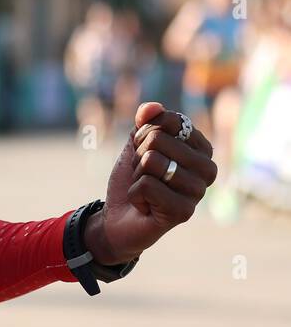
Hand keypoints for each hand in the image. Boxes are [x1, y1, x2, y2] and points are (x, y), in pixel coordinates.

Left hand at [88, 102, 218, 263]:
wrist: (118, 218)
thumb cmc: (133, 179)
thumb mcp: (136, 145)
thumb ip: (145, 123)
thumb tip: (152, 107)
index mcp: (201, 148)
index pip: (170, 121)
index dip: (144, 134)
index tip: (145, 152)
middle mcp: (208, 169)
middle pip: (158, 140)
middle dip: (138, 156)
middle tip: (144, 175)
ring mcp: (199, 192)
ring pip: (152, 162)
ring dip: (137, 176)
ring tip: (146, 190)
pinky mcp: (184, 212)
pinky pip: (148, 186)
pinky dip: (135, 194)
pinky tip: (145, 205)